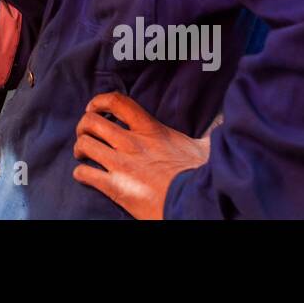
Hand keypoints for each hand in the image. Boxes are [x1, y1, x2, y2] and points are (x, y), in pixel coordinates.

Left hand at [71, 91, 210, 219]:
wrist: (194, 202)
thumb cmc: (199, 175)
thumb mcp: (205, 147)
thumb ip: (207, 132)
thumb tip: (224, 121)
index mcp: (150, 129)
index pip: (117, 102)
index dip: (100, 100)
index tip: (94, 106)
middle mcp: (131, 143)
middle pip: (92, 121)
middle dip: (84, 125)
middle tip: (85, 133)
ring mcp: (121, 165)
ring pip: (84, 144)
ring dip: (80, 148)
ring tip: (82, 153)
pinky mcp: (115, 187)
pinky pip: (85, 174)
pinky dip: (80, 173)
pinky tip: (84, 174)